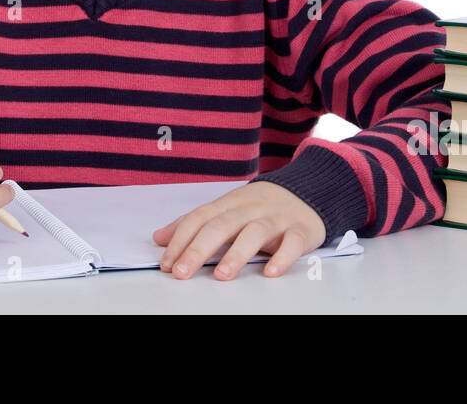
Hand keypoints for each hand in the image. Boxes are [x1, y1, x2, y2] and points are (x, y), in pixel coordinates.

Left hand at [152, 182, 326, 280]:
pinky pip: (292, 242)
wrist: (307, 192)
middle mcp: (249, 209)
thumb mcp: (225, 210)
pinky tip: (270, 272)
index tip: (167, 264)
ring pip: (254, 233)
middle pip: (221, 226)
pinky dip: (282, 257)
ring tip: (222, 275)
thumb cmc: (260, 206)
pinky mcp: (300, 230)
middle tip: (182, 273)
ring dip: (237, 254)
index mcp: (229, 204)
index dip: (181, 240)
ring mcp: (275, 219)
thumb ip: (194, 224)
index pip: (200, 218)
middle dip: (199, 249)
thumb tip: (159, 238)